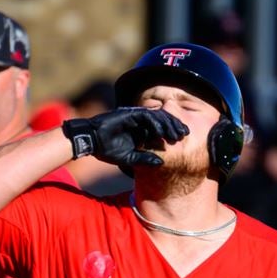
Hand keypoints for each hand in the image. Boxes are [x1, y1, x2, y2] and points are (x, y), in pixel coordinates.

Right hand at [62, 108, 188, 168]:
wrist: (91, 142)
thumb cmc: (107, 149)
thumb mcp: (129, 158)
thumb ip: (144, 160)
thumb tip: (162, 164)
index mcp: (141, 129)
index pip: (161, 127)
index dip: (172, 131)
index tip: (181, 138)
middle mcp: (140, 120)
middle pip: (163, 119)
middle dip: (174, 126)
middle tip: (184, 134)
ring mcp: (135, 115)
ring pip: (157, 115)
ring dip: (168, 124)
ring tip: (176, 134)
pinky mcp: (130, 113)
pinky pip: (147, 116)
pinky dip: (156, 122)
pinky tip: (162, 131)